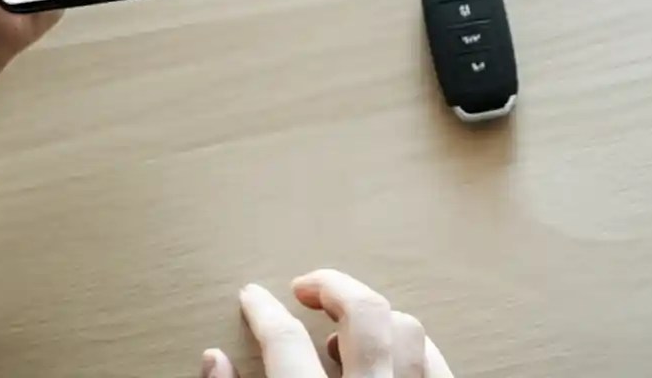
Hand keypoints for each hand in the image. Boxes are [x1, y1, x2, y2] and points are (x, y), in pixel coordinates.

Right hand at [203, 271, 454, 377]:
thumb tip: (213, 359)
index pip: (285, 343)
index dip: (263, 312)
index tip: (253, 296)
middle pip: (364, 314)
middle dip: (334, 287)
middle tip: (307, 288)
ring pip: (409, 331)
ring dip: (376, 316)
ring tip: (345, 326)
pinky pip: (438, 363)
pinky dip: (414, 348)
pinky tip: (390, 352)